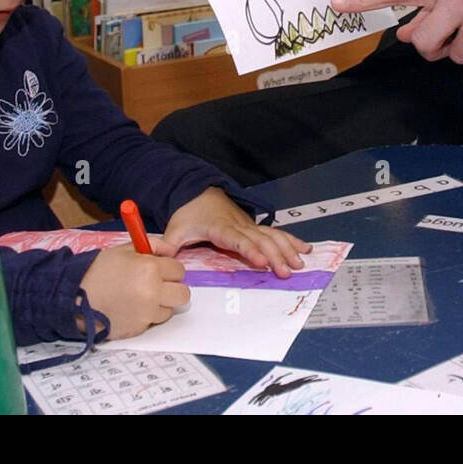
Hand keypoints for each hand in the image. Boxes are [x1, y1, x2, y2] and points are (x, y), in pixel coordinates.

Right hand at [78, 242, 188, 339]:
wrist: (73, 298)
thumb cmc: (98, 270)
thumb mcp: (124, 250)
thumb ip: (152, 246)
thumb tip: (171, 250)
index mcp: (150, 269)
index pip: (179, 270)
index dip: (170, 270)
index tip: (160, 270)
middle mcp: (153, 293)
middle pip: (183, 294)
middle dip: (173, 289)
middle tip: (158, 286)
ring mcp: (146, 314)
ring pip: (169, 310)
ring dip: (160, 304)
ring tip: (139, 298)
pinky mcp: (138, 330)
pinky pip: (152, 322)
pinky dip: (146, 316)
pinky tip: (129, 309)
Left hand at [161, 187, 311, 277]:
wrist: (198, 192)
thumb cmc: (189, 214)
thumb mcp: (176, 228)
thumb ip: (168, 244)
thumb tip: (158, 256)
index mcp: (221, 227)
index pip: (237, 240)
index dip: (250, 250)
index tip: (262, 261)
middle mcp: (239, 225)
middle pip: (260, 240)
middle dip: (275, 255)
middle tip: (287, 271)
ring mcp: (249, 225)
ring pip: (272, 236)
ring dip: (287, 248)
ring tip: (300, 263)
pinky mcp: (254, 227)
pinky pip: (275, 233)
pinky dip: (291, 240)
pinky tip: (304, 248)